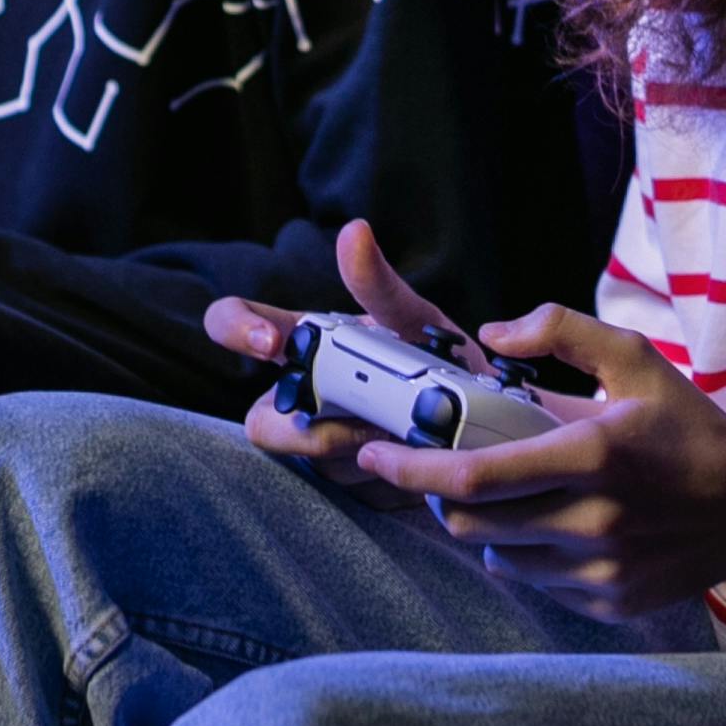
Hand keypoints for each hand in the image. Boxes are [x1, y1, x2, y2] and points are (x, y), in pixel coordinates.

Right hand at [211, 217, 511, 492]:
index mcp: (304, 342)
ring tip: (416, 434)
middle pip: (262, 420)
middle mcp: (299, 394)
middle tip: (370, 422)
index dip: (235, 328)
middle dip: (314, 430)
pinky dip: (390, 481)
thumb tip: (354, 232)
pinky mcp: (347, 486)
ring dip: (367, 451)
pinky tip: (421, 463)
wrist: (492, 424)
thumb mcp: (417, 321)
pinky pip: (351, 493)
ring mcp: (316, 444)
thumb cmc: (442, 361)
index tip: (272, 345)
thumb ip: (381, 287)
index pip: (233, 320)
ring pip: (315, 461)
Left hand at [346, 300, 725, 620]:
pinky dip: (524, 554)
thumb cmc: (689, 429)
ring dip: (483, 525)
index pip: (475, 476)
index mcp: (592, 455)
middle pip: (472, 522)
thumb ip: (561, 330)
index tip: (373, 456)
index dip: (410, 470)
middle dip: (441, 496)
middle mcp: (592, 520)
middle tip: (443, 470)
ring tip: (509, 494)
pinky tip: (551, 526)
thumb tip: (491, 333)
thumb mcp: (635, 359)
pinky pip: (535, 581)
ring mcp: (600, 569)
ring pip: (497, 554)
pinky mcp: (608, 602)